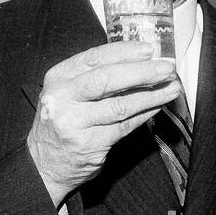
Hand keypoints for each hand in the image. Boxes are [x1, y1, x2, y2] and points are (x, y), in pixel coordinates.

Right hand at [27, 42, 180, 205]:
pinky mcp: (90, 145)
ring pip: (120, 105)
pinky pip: (125, 126)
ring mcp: (76, 123)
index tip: (149, 49)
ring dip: (151, 95)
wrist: (44, 164)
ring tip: (171, 88)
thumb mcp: (67, 92)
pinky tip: (157, 106)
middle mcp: (63, 98)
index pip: (94, 58)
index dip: (125, 52)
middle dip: (142, 72)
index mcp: (58, 78)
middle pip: (107, 79)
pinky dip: (145, 114)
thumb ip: (94, 76)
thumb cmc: (63, 122)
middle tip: (166, 68)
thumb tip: (139, 61)